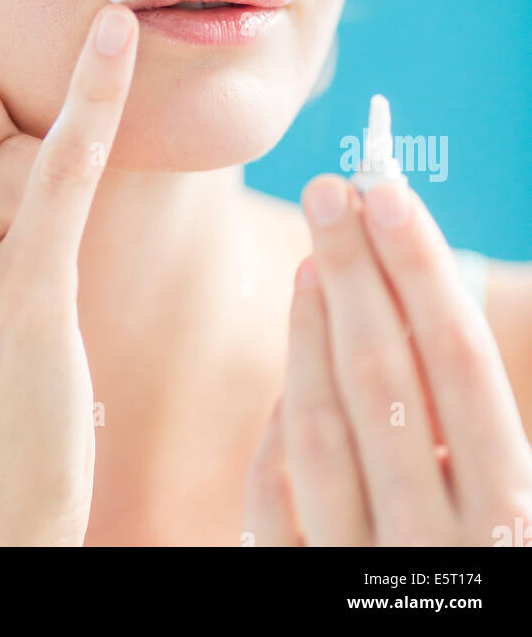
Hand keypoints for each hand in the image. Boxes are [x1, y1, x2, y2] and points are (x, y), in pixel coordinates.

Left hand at [242, 174, 531, 545]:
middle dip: (356, 276)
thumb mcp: (497, 499)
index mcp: (507, 518)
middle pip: (386, 384)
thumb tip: (416, 297)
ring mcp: (363, 577)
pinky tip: (291, 385)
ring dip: (308, 335)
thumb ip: (467, 424)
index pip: (458, 367)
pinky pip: (276, 506)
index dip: (420, 270)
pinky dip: (280, 438)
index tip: (388, 189)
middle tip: (329, 191)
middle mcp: (439, 551)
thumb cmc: (484, 561)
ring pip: (321, 436)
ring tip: (308, 260)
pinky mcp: (301, 596)